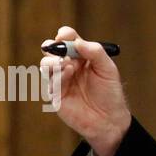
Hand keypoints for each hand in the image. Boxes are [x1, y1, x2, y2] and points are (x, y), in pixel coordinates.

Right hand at [40, 25, 130, 155]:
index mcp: (81, 56)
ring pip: (46, 64)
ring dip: (54, 60)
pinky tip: (68, 74)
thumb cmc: (110, 94)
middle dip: (53, 46)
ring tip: (67, 64)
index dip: (64, 35)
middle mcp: (68, 66)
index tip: (66, 35)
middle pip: (51, 49)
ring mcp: (60, 80)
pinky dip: (58, 74)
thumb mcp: (108, 69)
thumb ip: (95, 52)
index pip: (67, 39)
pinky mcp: (56, 94)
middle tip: (61, 47)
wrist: (109, 120)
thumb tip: (78, 41)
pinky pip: (50, 81)